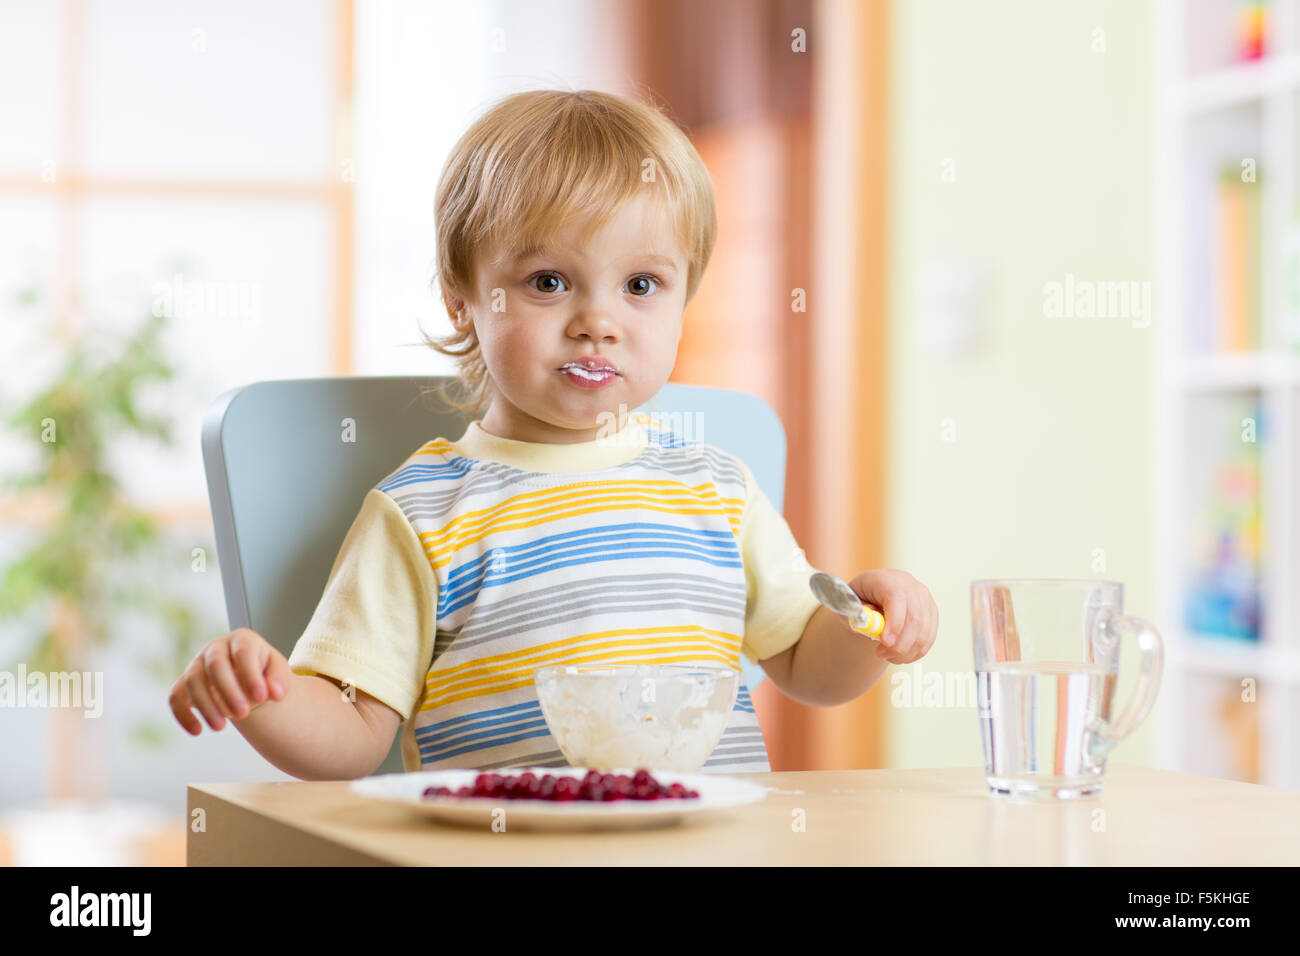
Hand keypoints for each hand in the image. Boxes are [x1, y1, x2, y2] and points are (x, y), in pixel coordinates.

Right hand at [169, 628, 290, 733]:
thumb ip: (279, 680)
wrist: (246, 676)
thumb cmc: (264, 671)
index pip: (243, 652)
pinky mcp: (184, 683)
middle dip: (228, 690)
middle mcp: (216, 647)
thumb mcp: (277, 671)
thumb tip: (276, 693)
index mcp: (242, 640)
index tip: (261, 697)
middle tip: (243, 714)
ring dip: (205, 705)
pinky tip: (197, 731)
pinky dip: (183, 714)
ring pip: (192, 680)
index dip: (251, 674)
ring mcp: (197, 664)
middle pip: (215, 664)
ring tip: (221, 727)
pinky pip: (176, 696)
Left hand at [848, 569, 937, 664]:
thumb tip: (870, 623)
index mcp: (887, 579)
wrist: (872, 595)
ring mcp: (924, 599)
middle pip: (914, 618)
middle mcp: (910, 586)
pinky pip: (928, 638)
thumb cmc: (857, 601)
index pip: (897, 598)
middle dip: (899, 644)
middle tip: (880, 655)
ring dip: (906, 651)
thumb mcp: (847, 605)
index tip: (885, 642)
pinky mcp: (931, 613)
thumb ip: (855, 613)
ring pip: (923, 632)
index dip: (894, 622)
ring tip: (887, 656)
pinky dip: (915, 652)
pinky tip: (899, 656)